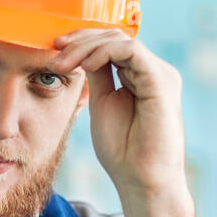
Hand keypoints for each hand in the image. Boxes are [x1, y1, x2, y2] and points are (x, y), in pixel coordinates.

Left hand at [51, 28, 185, 199]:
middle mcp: (153, 71)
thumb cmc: (124, 151)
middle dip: (80, 42)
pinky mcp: (161, 81)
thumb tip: (82, 55)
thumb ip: (98, 78)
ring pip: (121, 39)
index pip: (112, 43)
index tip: (54, 49)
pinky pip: (131, 50)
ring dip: (86, 47)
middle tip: (54, 55)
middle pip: (115, 36)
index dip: (82, 41)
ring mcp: (159, 75)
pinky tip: (85, 66)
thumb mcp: (102, 105)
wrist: (142, 180)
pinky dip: (104, 52)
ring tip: (63, 64)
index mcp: (140, 76)